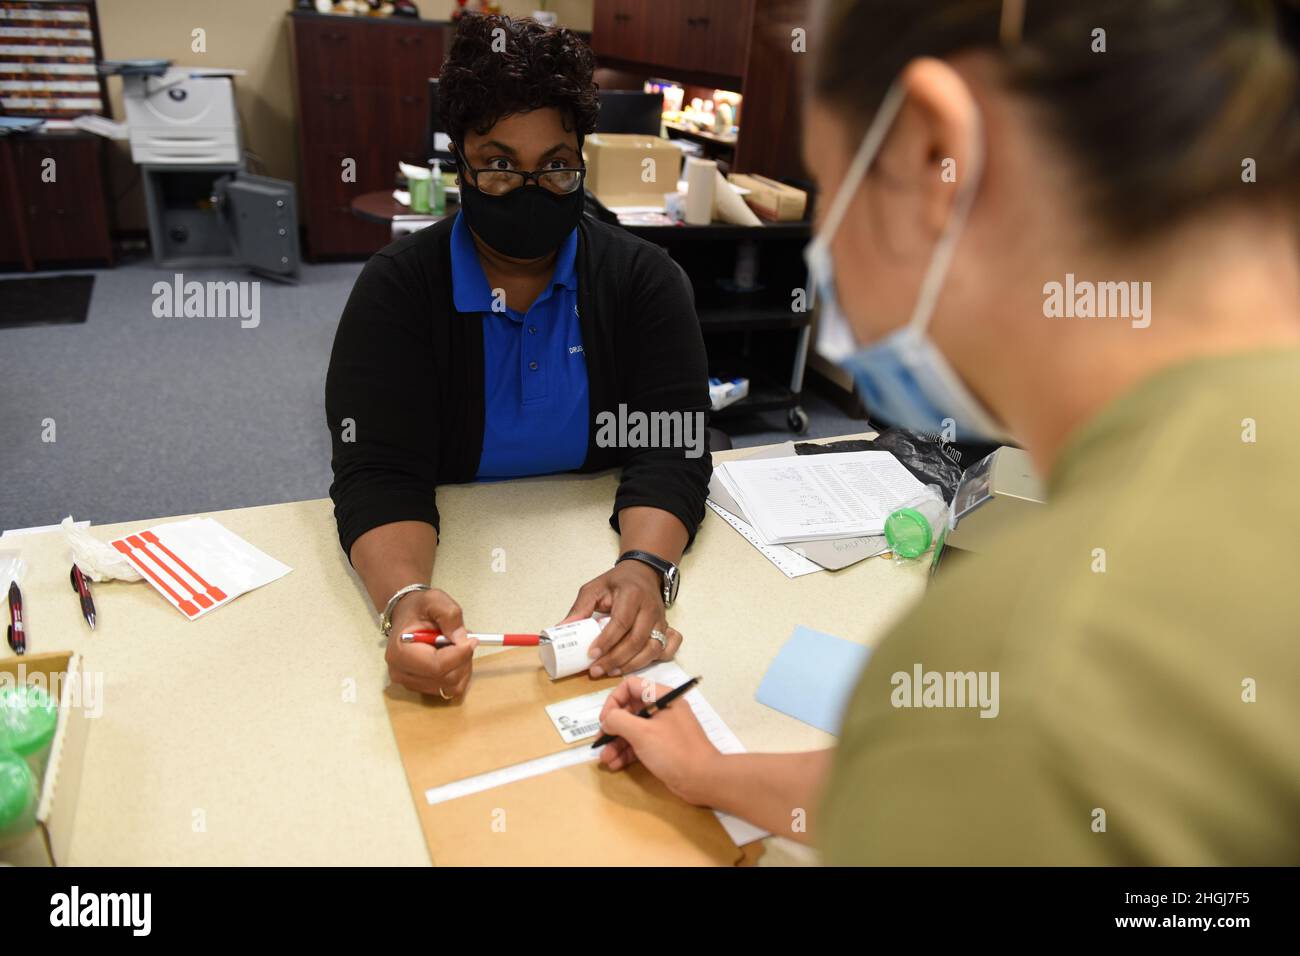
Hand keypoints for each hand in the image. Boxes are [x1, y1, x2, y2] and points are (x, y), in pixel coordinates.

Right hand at [384, 588, 477, 698]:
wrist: (406, 615)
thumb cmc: (417, 609)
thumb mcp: (434, 600)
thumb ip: (450, 615)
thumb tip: (461, 639)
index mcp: (400, 653)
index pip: (437, 666)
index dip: (460, 655)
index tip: (472, 640)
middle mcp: (402, 673)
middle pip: (447, 679)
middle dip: (463, 659)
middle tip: (465, 640)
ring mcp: (411, 683)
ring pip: (451, 686)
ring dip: (462, 667)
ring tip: (455, 646)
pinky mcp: (422, 687)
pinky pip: (450, 689)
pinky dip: (458, 673)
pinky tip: (452, 656)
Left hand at [564, 561, 681, 676]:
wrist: (643, 573)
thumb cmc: (618, 582)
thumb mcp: (595, 588)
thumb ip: (580, 608)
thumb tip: (562, 628)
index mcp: (632, 595)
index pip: (621, 622)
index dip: (607, 641)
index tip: (591, 654)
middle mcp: (650, 608)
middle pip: (637, 640)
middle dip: (615, 659)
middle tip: (596, 670)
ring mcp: (661, 620)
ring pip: (653, 649)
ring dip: (632, 665)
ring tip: (611, 671)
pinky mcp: (666, 628)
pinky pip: (667, 649)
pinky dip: (654, 660)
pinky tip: (636, 666)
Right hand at [597, 676, 721, 805]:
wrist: (703, 779)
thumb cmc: (673, 751)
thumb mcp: (642, 733)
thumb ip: (619, 720)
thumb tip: (607, 720)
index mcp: (662, 697)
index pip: (631, 686)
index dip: (614, 701)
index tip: (605, 720)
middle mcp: (663, 709)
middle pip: (629, 710)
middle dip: (612, 727)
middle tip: (600, 742)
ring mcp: (663, 729)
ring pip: (633, 730)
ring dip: (616, 743)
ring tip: (605, 759)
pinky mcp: (663, 747)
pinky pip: (640, 744)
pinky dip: (627, 752)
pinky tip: (615, 764)